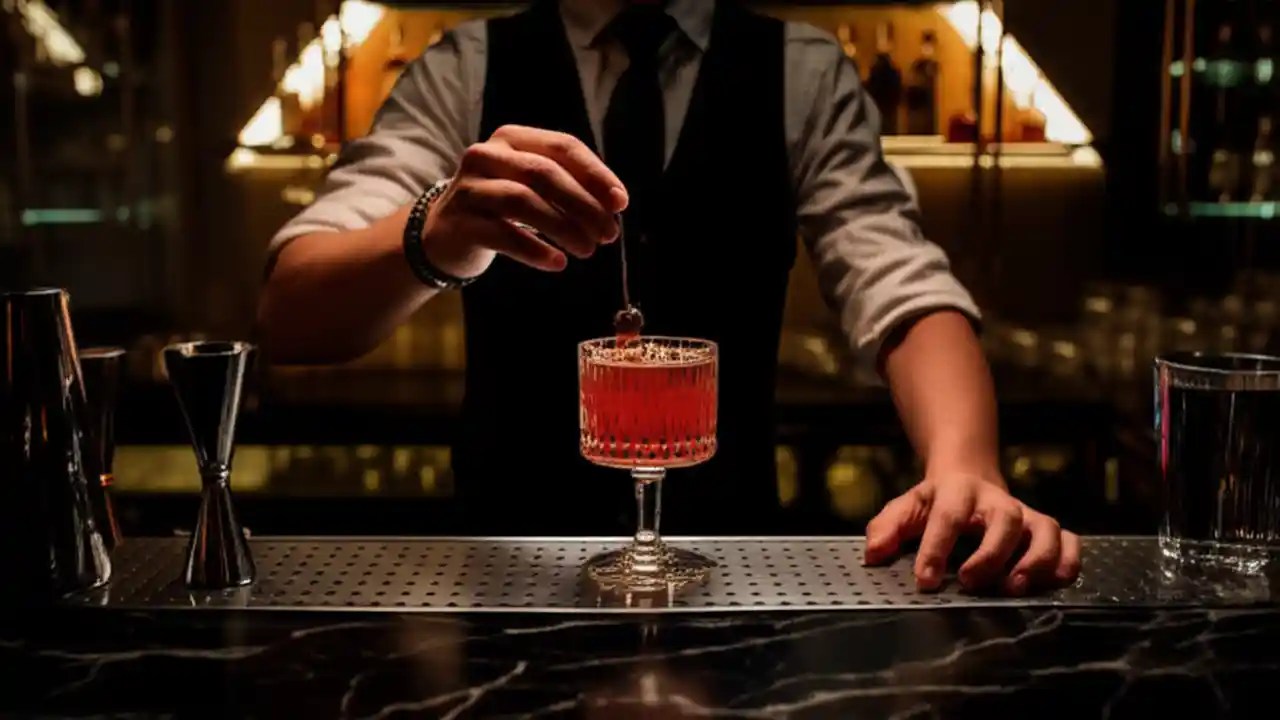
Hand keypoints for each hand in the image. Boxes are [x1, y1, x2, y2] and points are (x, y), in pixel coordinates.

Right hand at [421, 125, 627, 277]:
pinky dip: (535, 249)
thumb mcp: (532, 187)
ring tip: (587, 251)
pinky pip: (503, 235)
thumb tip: (614, 205)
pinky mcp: (460, 223)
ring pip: (522, 201)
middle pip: (544, 173)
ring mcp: (469, 188)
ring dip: (563, 227)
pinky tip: (557, 262)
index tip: (620, 203)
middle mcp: (487, 156)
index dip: (595, 174)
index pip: (562, 147)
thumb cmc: (501, 207)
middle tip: (608, 234)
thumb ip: (569, 187)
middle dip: (583, 205)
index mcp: (512, 138)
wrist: (444, 234)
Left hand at [863, 474, 1080, 594]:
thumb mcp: (905, 508)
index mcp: (957, 492)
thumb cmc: (934, 503)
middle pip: (1005, 520)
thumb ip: (886, 528)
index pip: (948, 516)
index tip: (925, 580)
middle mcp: (997, 501)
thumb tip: (874, 553)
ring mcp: (1026, 514)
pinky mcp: (1046, 528)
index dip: (936, 548)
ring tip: (1014, 587)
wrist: (968, 480)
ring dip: (1035, 561)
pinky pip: (1070, 542)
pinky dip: (1068, 562)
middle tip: (970, 582)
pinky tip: (1054, 582)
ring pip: (1045, 530)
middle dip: (991, 555)